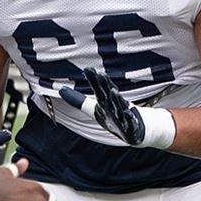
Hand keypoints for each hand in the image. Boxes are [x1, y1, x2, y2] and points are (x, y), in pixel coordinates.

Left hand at [59, 68, 174, 148]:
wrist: (139, 131)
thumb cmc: (114, 116)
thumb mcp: (95, 109)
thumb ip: (79, 100)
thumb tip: (61, 90)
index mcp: (107, 102)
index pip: (100, 89)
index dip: (94, 80)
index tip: (88, 69)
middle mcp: (116, 107)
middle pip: (109, 95)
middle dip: (106, 86)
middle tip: (101, 74)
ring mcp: (126, 116)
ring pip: (121, 107)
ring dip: (117, 99)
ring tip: (113, 92)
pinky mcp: (134, 128)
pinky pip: (131, 122)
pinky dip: (130, 118)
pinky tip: (129, 112)